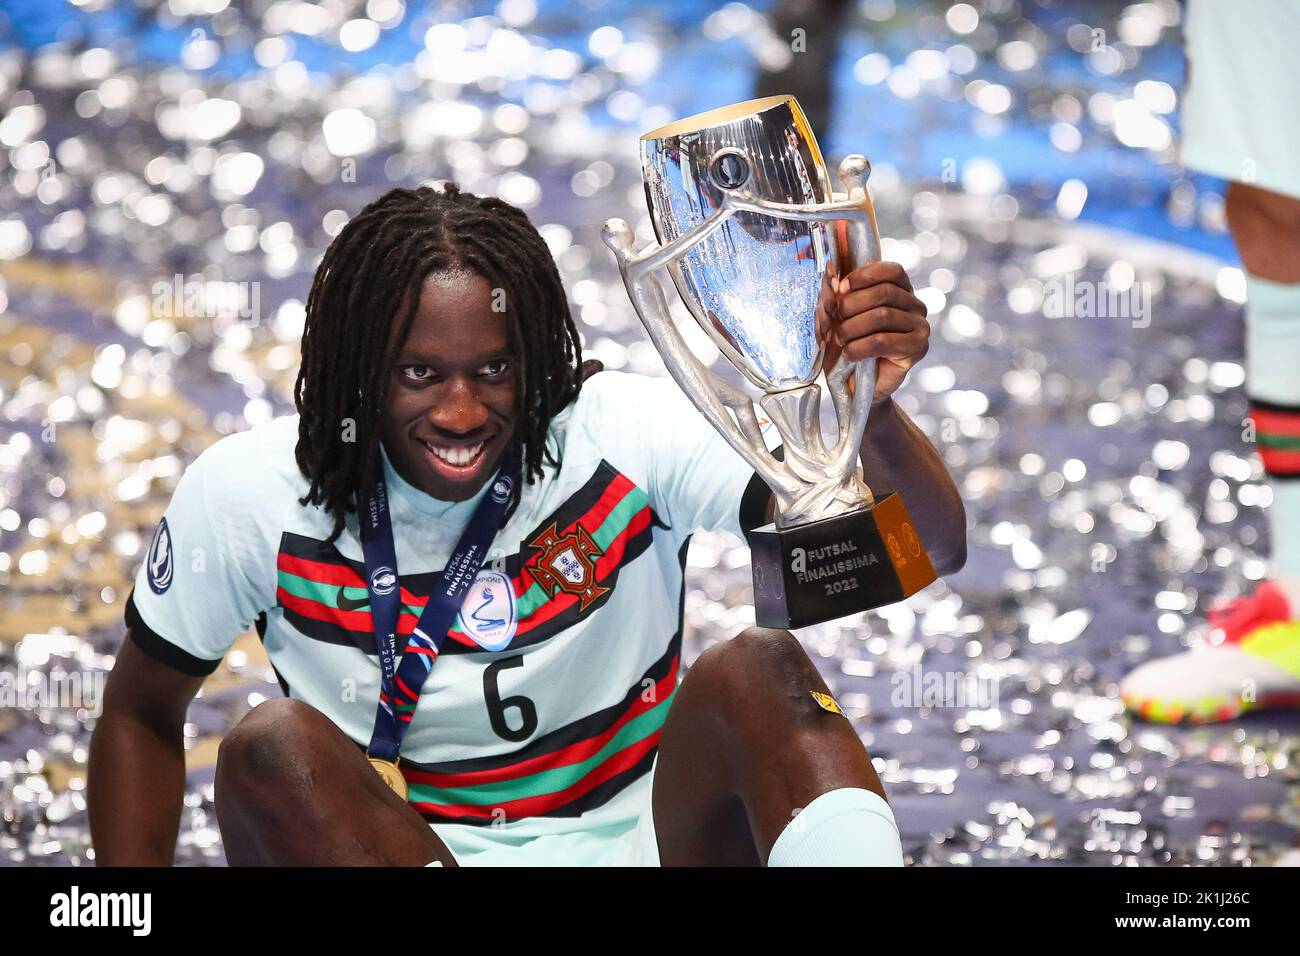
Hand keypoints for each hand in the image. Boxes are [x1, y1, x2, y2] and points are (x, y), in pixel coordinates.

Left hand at [815, 260, 929, 404]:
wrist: (856, 386)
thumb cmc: (848, 345)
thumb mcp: (838, 317)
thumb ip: (837, 296)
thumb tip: (832, 277)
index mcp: (900, 290)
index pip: (891, 271)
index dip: (864, 276)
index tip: (841, 288)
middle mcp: (915, 306)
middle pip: (884, 293)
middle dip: (851, 306)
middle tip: (833, 322)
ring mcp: (920, 327)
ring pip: (882, 316)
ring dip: (852, 328)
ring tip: (839, 339)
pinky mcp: (917, 349)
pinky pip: (883, 341)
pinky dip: (859, 347)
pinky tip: (850, 354)